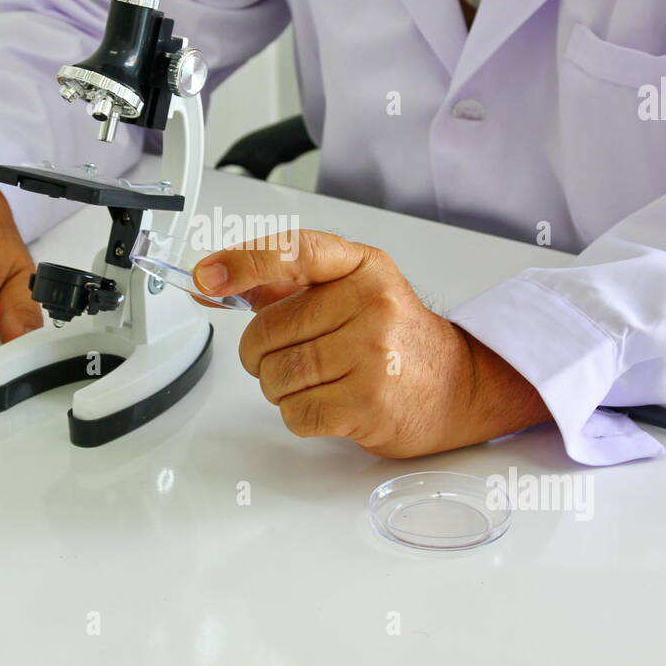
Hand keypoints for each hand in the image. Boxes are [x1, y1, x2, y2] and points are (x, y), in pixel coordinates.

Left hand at [193, 230, 549, 457]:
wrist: (458, 386)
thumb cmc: (394, 338)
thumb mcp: (349, 293)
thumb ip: (281, 285)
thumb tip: (211, 284)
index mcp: (363, 267)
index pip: (295, 252)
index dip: (243, 263)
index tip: (207, 277)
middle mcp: (372, 304)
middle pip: (268, 330)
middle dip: (260, 353)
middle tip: (286, 356)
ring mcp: (374, 354)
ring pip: (276, 375)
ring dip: (278, 386)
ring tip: (314, 381)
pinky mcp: (369, 403)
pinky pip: (296, 412)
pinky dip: (297, 414)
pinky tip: (326, 403)